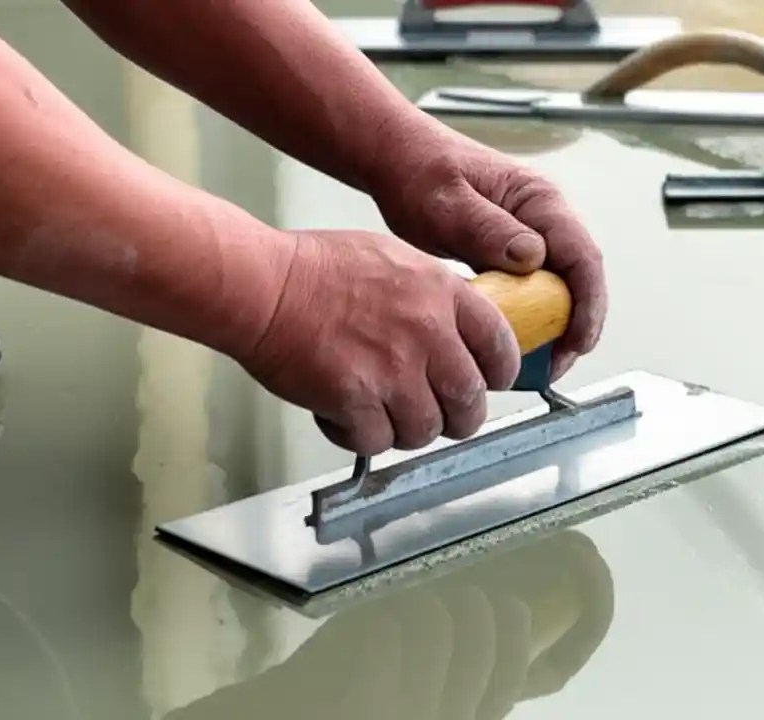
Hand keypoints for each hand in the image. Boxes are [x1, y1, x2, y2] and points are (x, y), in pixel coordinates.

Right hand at [237, 230, 521, 454]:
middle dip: (459, 417)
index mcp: (441, 293)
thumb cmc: (316, 268)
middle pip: (470, 402)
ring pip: (425, 430)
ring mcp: (393, 369)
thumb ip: (433, 296)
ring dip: (406, 429)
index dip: (500, 373)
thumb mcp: (394, 260)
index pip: (499, 345)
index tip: (492, 382)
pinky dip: (360, 435)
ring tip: (382, 412)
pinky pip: (376, 440)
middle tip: (442, 416)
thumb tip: (455, 327)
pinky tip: (345, 414)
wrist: (263, 285)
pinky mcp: (357, 399)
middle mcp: (427, 333)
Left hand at [368, 120, 605, 380]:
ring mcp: (532, 237)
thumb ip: (487, 227)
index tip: (577, 342)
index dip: (588, 304)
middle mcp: (545, 219)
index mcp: (540, 200)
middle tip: (557, 366)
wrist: (398, 160)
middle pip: (579, 279)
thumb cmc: (420, 171)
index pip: (583, 256)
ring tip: (541, 365)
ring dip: (558, 328)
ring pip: (561, 289)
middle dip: (577, 326)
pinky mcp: (513, 254)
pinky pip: (535, 292)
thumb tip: (533, 257)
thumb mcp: (447, 202)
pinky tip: (517, 345)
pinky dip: (533, 321)